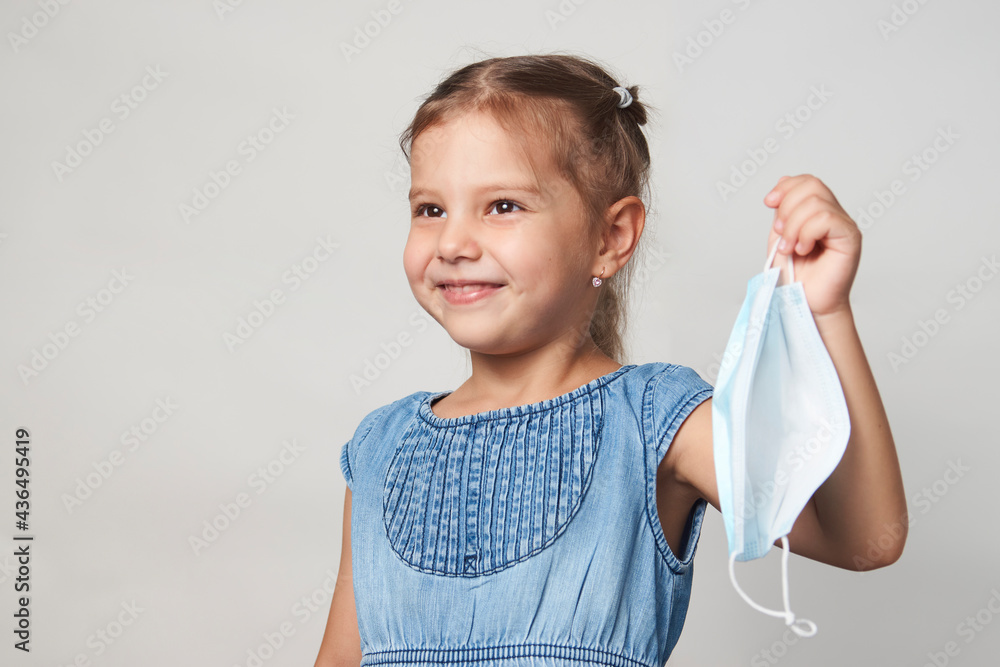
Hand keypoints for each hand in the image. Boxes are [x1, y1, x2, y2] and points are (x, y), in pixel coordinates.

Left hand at [764, 174, 861, 318]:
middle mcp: (834, 215)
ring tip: (790, 248)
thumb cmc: (793, 276)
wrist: (801, 302)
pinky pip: (826, 219)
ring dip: (793, 227)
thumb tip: (783, 182)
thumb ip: (783, 211)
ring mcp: (844, 226)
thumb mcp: (780, 236)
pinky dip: (806, 233)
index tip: (769, 203)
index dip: (786, 187)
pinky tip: (803, 250)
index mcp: (817, 213)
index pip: (807, 182)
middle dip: (787, 208)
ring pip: (816, 203)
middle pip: (812, 186)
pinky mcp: (850, 238)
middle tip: (781, 236)